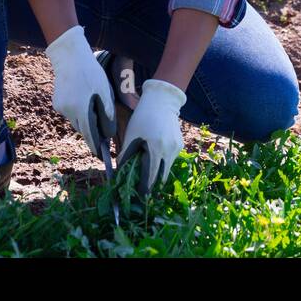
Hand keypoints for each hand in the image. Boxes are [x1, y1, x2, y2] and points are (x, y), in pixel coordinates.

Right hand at [45, 24, 114, 158]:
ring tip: (93, 109)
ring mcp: (61, 108)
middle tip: (102, 133)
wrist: (69, 57)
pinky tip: (82, 99)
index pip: (90, 135)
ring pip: (76, 121)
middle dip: (92, 132)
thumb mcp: (104, 91)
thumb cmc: (91, 72)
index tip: (101, 156)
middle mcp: (69, 112)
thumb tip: (108, 133)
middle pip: (83, 129)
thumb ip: (106, 112)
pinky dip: (77, 110)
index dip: (96, 146)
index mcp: (82, 109)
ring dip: (85, 119)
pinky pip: (70, 112)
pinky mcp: (57, 103)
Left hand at [117, 78, 186, 194]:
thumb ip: (126, 155)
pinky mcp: (180, 145)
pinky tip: (156, 158)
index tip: (140, 198)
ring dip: (158, 174)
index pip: (150, 176)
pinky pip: (170, 159)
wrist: (162, 102)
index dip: (145, 189)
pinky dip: (163, 162)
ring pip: (167, 169)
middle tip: (144, 191)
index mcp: (154, 149)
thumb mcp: (131, 136)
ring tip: (149, 176)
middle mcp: (168, 151)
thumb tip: (120, 173)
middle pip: (161, 177)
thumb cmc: (142, 118)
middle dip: (153, 185)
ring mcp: (176, 148)